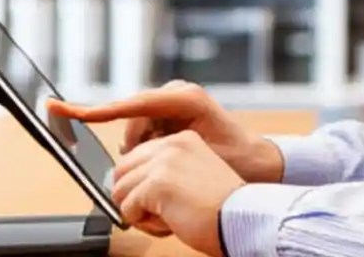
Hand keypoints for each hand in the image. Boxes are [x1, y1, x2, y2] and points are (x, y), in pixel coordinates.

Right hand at [48, 80, 284, 182]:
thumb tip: (132, 153)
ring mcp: (171, 100)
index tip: (62, 109)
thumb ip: (166, 150)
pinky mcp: (169, 110)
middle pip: (130, 120)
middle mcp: (175, 93)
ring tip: (169, 161)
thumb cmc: (236, 158)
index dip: (95, 110)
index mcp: (183, 98)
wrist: (255, 160)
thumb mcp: (200, 156)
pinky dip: (147, 146)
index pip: (130, 105)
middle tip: (149, 167)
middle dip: (134, 147)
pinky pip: (144, 129)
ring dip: (142, 148)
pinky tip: (167, 155)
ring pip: (134, 128)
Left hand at [114, 130, 243, 256]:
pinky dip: (142, 224)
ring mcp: (163, 161)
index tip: (156, 202)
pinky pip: (127, 209)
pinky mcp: (157, 183)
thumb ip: (163, 173)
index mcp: (182, 139)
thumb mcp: (192, 177)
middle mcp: (171, 144)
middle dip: (132, 197)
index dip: (138, 184)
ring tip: (166, 219)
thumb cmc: (223, 207)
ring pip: (120, 191)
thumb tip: (123, 187)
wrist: (242, 219)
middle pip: (121, 171)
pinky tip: (168, 223)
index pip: (136, 157)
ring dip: (137, 212)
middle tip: (157, 213)